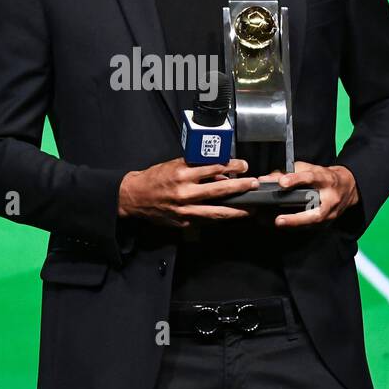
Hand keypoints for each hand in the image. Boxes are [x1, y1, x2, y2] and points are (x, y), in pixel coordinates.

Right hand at [118, 158, 260, 228]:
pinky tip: (231, 216)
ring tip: (251, 209)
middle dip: (240, 188)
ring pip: (217, 212)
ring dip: (237, 211)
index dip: (231, 166)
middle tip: (254, 185)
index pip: (213, 168)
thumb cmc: (155, 178)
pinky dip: (220, 218)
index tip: (243, 165)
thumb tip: (219, 173)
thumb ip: (197, 169)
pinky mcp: (184, 223)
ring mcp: (185, 211)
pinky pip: (207, 220)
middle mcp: (185, 193)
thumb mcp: (174, 165)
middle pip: (220, 191)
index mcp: (182, 175)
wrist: (135, 197)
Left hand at [259, 162, 358, 228]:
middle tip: (279, 220)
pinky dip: (298, 226)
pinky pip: (312, 226)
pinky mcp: (329, 220)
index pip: (310, 177)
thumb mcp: (310, 168)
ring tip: (279, 223)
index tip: (282, 182)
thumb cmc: (325, 176)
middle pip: (316, 211)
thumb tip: (267, 179)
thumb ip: (289, 172)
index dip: (296, 179)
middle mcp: (330, 197)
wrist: (347, 186)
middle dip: (297, 217)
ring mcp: (331, 211)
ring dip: (296, 224)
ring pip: (314, 221)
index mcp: (325, 179)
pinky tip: (286, 225)